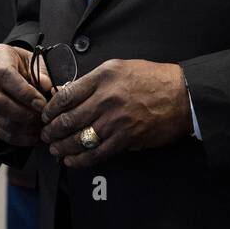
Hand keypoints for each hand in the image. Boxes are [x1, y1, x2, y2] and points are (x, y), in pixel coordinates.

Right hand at [0, 44, 49, 146]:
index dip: (24, 92)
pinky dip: (18, 137)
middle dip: (23, 113)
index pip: (4, 75)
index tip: (41, 102)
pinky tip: (32, 135)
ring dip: (23, 127)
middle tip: (42, 117)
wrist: (8, 68)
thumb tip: (47, 86)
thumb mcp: (34, 60)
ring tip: (40, 126)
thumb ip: (42, 72)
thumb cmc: (23, 64)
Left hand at [40, 59, 192, 167]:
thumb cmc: (154, 80)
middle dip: (52, 130)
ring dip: (62, 146)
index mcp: (103, 77)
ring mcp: (116, 120)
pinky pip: (97, 153)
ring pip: (79, 138)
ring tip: (56, 149)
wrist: (183, 95)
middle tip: (46, 134)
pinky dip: (81, 160)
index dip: (51, 108)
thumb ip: (96, 80)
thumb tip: (73, 95)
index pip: (66, 95)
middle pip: (68, 118)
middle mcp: (106, 98)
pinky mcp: (126, 138)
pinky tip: (73, 161)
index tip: (46, 114)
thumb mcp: (121, 68)